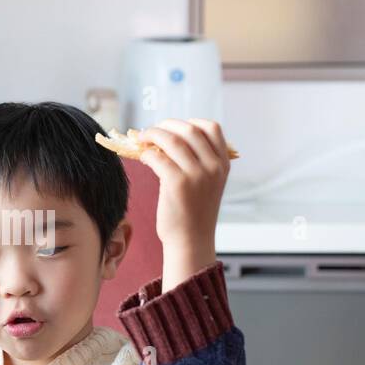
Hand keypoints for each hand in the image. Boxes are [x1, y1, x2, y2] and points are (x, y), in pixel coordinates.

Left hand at [136, 118, 231, 289]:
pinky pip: (157, 157)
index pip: (211, 128)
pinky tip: (142, 156)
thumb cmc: (193, 213)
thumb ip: (196, 160)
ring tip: (141, 139)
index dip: (189, 122)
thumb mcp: (206, 183)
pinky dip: (146, 152)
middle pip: (189, 130)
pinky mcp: (178, 184)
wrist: (190, 241)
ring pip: (172, 140)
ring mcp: (197, 175)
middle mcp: (213, 167)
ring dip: (152, 134)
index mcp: (223, 164)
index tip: (174, 128)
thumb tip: (166, 137)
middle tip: (151, 131)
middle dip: (166, 125)